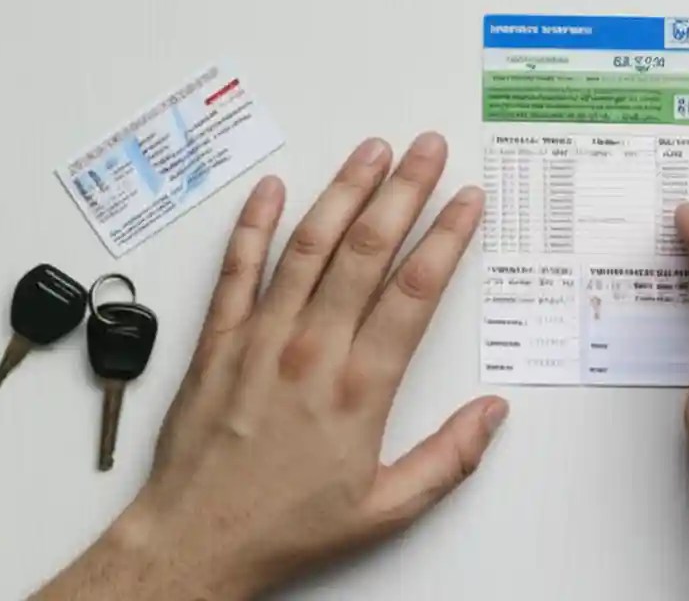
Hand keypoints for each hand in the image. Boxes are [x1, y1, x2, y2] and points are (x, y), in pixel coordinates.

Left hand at [37, 133, 506, 599]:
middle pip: (368, 251)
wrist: (196, 538)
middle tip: (428, 150)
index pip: (415, 291)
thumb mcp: (387, 508)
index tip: (467, 201)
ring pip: (309, 248)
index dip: (447, 238)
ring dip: (343, 192)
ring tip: (371, 151)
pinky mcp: (218, 340)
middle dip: (405, 192)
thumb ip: (449, 458)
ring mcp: (260, 338)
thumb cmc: (287, 526)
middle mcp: (312, 350)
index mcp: (360, 388)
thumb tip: (493, 413)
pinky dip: (253, 225)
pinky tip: (272, 189)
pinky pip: (237, 269)